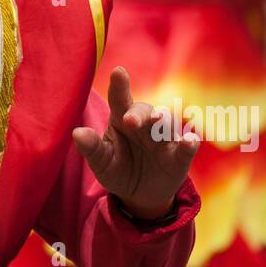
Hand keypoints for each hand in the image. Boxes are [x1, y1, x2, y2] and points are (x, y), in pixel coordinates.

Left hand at [73, 66, 198, 218]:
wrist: (139, 194)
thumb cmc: (117, 169)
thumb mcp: (101, 162)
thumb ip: (91, 148)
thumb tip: (76, 133)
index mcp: (122, 119)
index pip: (120, 99)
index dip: (120, 85)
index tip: (119, 71)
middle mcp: (144, 124)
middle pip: (144, 110)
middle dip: (139, 113)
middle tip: (130, 120)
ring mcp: (163, 139)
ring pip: (166, 124)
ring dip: (162, 121)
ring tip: (157, 121)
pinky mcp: (179, 157)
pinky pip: (186, 148)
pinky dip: (188, 144)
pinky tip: (189, 141)